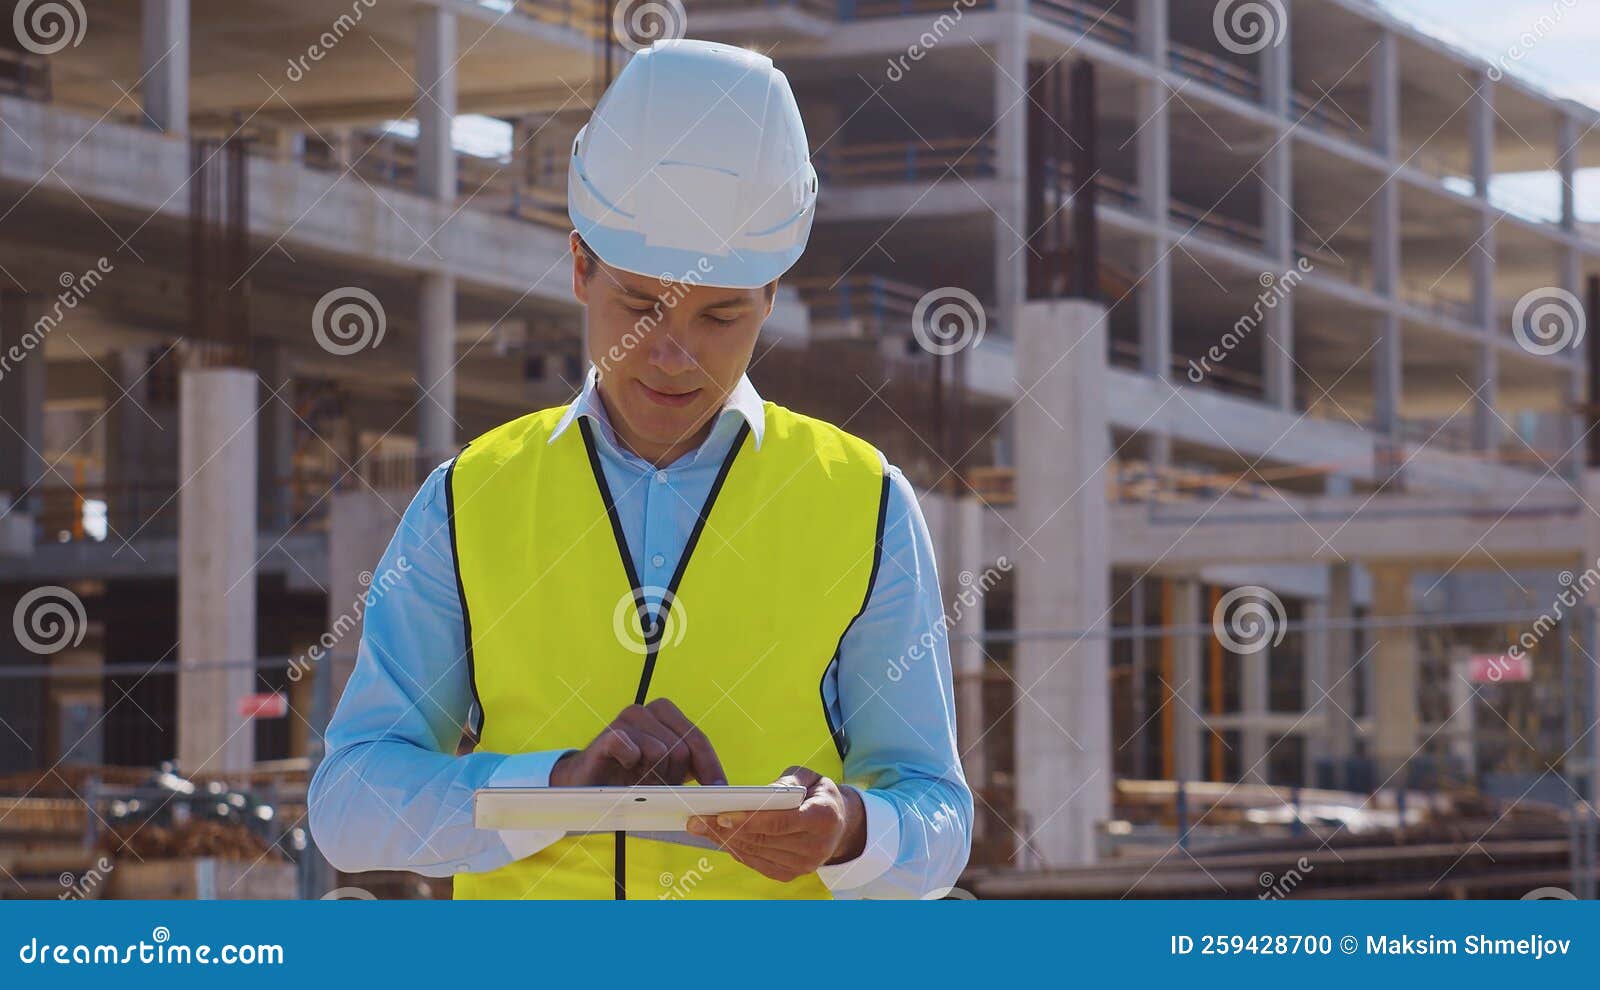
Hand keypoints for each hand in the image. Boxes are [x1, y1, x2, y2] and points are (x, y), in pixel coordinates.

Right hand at [549, 698, 725, 786]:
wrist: (588, 783)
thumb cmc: (631, 776)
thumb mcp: (666, 771)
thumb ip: (690, 770)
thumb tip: (720, 788)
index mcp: (667, 714)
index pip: (698, 740)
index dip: (711, 767)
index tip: (720, 790)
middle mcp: (649, 710)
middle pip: (682, 750)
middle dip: (673, 777)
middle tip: (655, 785)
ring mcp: (628, 719)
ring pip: (661, 752)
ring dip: (651, 776)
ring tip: (636, 778)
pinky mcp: (609, 733)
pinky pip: (635, 750)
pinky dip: (632, 765)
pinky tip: (623, 767)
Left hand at [686, 766, 865, 881]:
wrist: (839, 824)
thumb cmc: (819, 794)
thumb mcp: (810, 777)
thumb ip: (787, 782)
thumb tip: (760, 795)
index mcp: (823, 819)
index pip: (781, 822)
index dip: (750, 820)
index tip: (721, 815)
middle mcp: (815, 848)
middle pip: (762, 840)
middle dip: (725, 829)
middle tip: (696, 819)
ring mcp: (802, 866)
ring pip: (755, 853)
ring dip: (724, 840)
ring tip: (699, 826)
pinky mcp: (789, 875)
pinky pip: (756, 862)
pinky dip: (734, 849)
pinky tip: (717, 837)